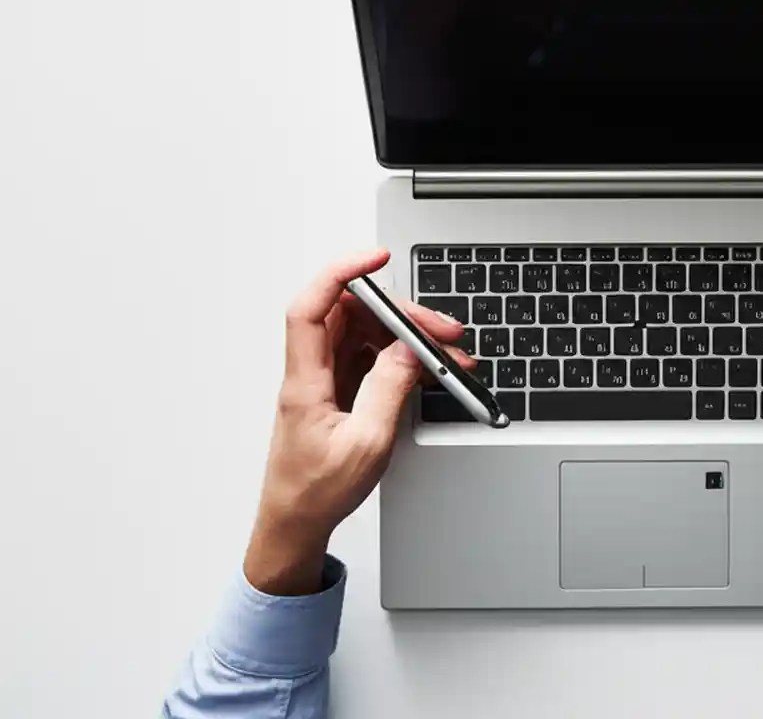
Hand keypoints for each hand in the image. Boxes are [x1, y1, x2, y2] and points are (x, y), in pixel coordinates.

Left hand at [244, 248, 474, 595]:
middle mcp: (312, 373)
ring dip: (407, 337)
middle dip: (399, 313)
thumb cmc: (316, 493)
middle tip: (440, 330)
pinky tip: (428, 371)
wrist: (295, 525)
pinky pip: (372, 359)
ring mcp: (326, 381)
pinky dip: (402, 359)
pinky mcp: (340, 393)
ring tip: (446, 356)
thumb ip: (389, 391)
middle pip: (350, 316)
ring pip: (365, 335)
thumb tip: (408, 351)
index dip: (340, 273)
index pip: (311, 307)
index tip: (376, 257)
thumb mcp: (366, 444)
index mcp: (305, 382)